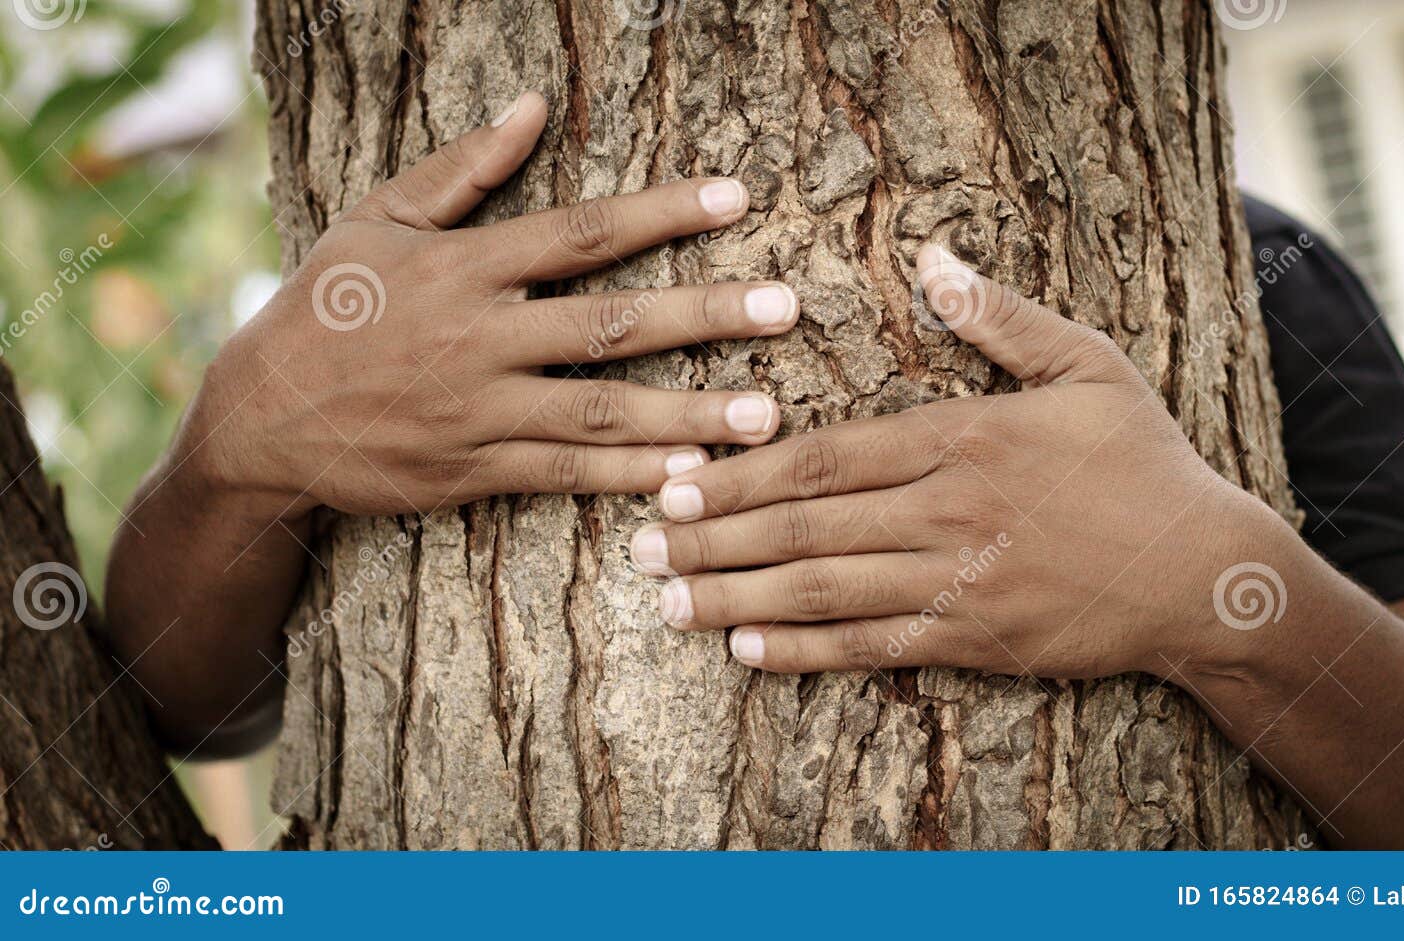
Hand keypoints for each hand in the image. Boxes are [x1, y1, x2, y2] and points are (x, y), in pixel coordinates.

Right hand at [186, 90, 795, 519]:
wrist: (259, 418)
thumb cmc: (325, 308)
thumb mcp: (377, 222)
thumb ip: (462, 169)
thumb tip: (533, 107)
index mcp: (464, 266)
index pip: (580, 232)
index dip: (662, 212)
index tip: (737, 197)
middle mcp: (479, 335)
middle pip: (611, 324)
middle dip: (705, 315)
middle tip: (787, 307)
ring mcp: (478, 408)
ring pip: (601, 411)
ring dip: (690, 413)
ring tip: (767, 415)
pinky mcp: (472, 470)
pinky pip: (564, 474)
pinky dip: (628, 476)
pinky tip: (691, 476)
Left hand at [631, 244, 1278, 675]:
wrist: (1204, 575)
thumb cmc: (1144, 464)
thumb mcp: (1087, 367)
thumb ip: (1000, 318)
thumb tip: (933, 258)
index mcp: (962, 438)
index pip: (825, 458)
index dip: (741, 473)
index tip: (677, 478)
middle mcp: (946, 511)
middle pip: (804, 526)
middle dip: (713, 536)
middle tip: (642, 542)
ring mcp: (957, 582)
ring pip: (824, 590)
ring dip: (736, 595)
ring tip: (667, 599)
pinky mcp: (973, 640)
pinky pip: (871, 647)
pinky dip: (805, 650)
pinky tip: (747, 650)